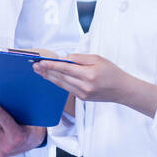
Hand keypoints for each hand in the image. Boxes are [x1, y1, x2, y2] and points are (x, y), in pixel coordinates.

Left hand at [32, 53, 156, 117]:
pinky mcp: (82, 98)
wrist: (122, 90)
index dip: (51, 65)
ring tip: (39, 71)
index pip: (65, 69)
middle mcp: (84, 86)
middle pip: (61, 77)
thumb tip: (64, 59)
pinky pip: (66, 88)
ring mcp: (82, 94)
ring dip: (49, 77)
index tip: (41, 62)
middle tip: (34, 66)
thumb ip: (79, 58)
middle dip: (46, 71)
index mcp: (89, 74)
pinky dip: (57, 82)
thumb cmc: (111, 71)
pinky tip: (50, 77)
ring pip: (61, 84)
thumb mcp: (98, 59)